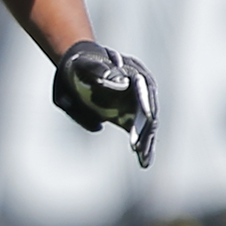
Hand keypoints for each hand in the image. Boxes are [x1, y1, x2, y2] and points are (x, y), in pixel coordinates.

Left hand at [52, 40, 157, 167]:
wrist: (76, 67)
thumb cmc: (77, 65)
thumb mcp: (81, 64)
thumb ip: (97, 70)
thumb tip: (117, 82)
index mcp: (130, 68)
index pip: (143, 87)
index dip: (145, 102)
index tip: (147, 116)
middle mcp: (140, 85)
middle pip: (148, 108)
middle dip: (145, 128)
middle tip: (139, 147)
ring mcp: (137, 100)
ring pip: (146, 123)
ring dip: (146, 141)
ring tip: (145, 160)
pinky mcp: (130, 114)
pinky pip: (138, 130)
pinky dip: (141, 144)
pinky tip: (143, 161)